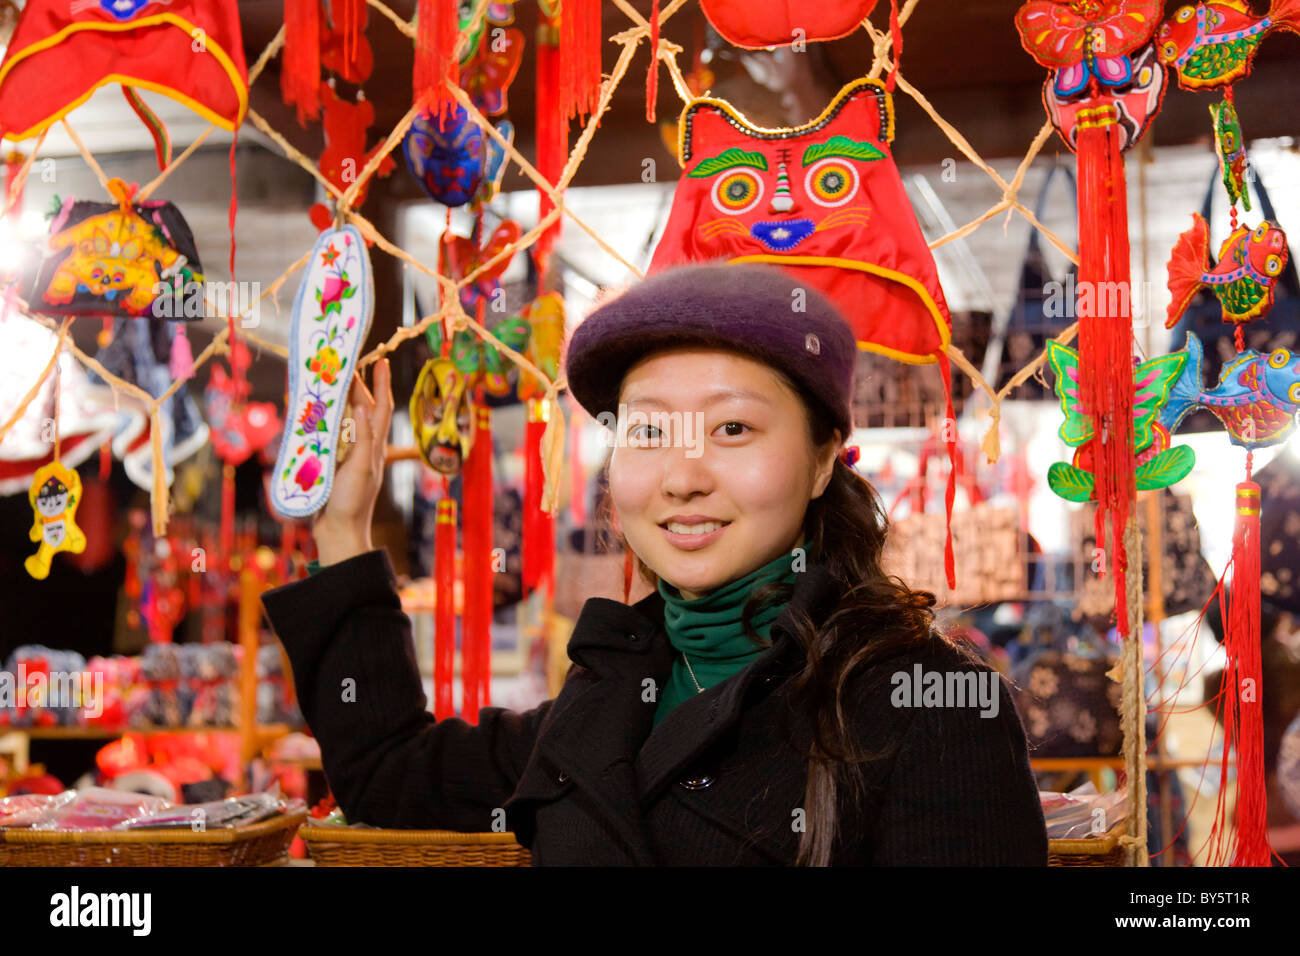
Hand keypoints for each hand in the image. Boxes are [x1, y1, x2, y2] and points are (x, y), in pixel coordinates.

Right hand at [313, 358, 392, 565]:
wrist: (338, 532)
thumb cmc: (352, 503)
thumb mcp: (361, 469)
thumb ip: (363, 438)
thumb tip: (359, 405)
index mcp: (375, 445)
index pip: (381, 407)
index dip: (382, 383)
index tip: (382, 360)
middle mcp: (364, 446)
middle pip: (361, 408)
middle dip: (355, 385)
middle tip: (342, 363)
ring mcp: (348, 454)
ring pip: (344, 419)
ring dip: (337, 399)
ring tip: (327, 380)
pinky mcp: (331, 462)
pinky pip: (328, 434)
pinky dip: (322, 418)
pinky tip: (312, 411)